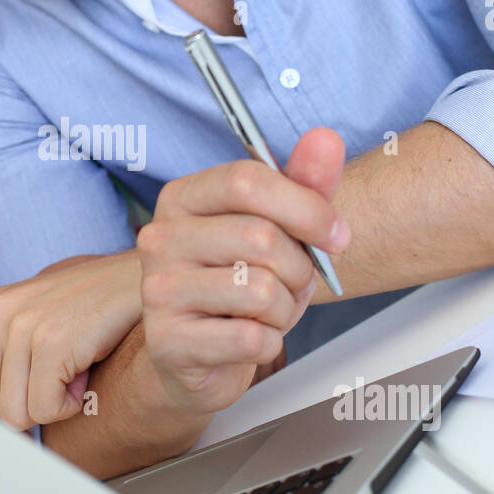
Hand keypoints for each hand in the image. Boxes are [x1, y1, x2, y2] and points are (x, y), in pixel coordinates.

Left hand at [0, 251, 141, 429]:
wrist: (145, 280)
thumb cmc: (94, 306)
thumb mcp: (34, 320)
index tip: (21, 412)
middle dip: (24, 410)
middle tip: (56, 385)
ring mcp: (22, 325)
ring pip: (14, 415)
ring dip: (52, 406)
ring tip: (74, 370)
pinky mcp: (51, 342)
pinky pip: (46, 409)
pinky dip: (72, 403)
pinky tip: (87, 369)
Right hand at [136, 128, 348, 416]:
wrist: (196, 355)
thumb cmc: (239, 287)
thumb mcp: (278, 231)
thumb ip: (304, 184)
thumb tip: (326, 138)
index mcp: (183, 198)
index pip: (246, 180)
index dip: (306, 207)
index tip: (335, 234)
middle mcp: (160, 238)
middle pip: (261, 237)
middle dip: (299, 269)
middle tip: (292, 283)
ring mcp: (158, 290)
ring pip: (260, 291)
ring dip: (285, 309)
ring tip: (268, 312)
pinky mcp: (167, 341)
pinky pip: (250, 337)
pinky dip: (268, 342)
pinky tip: (250, 338)